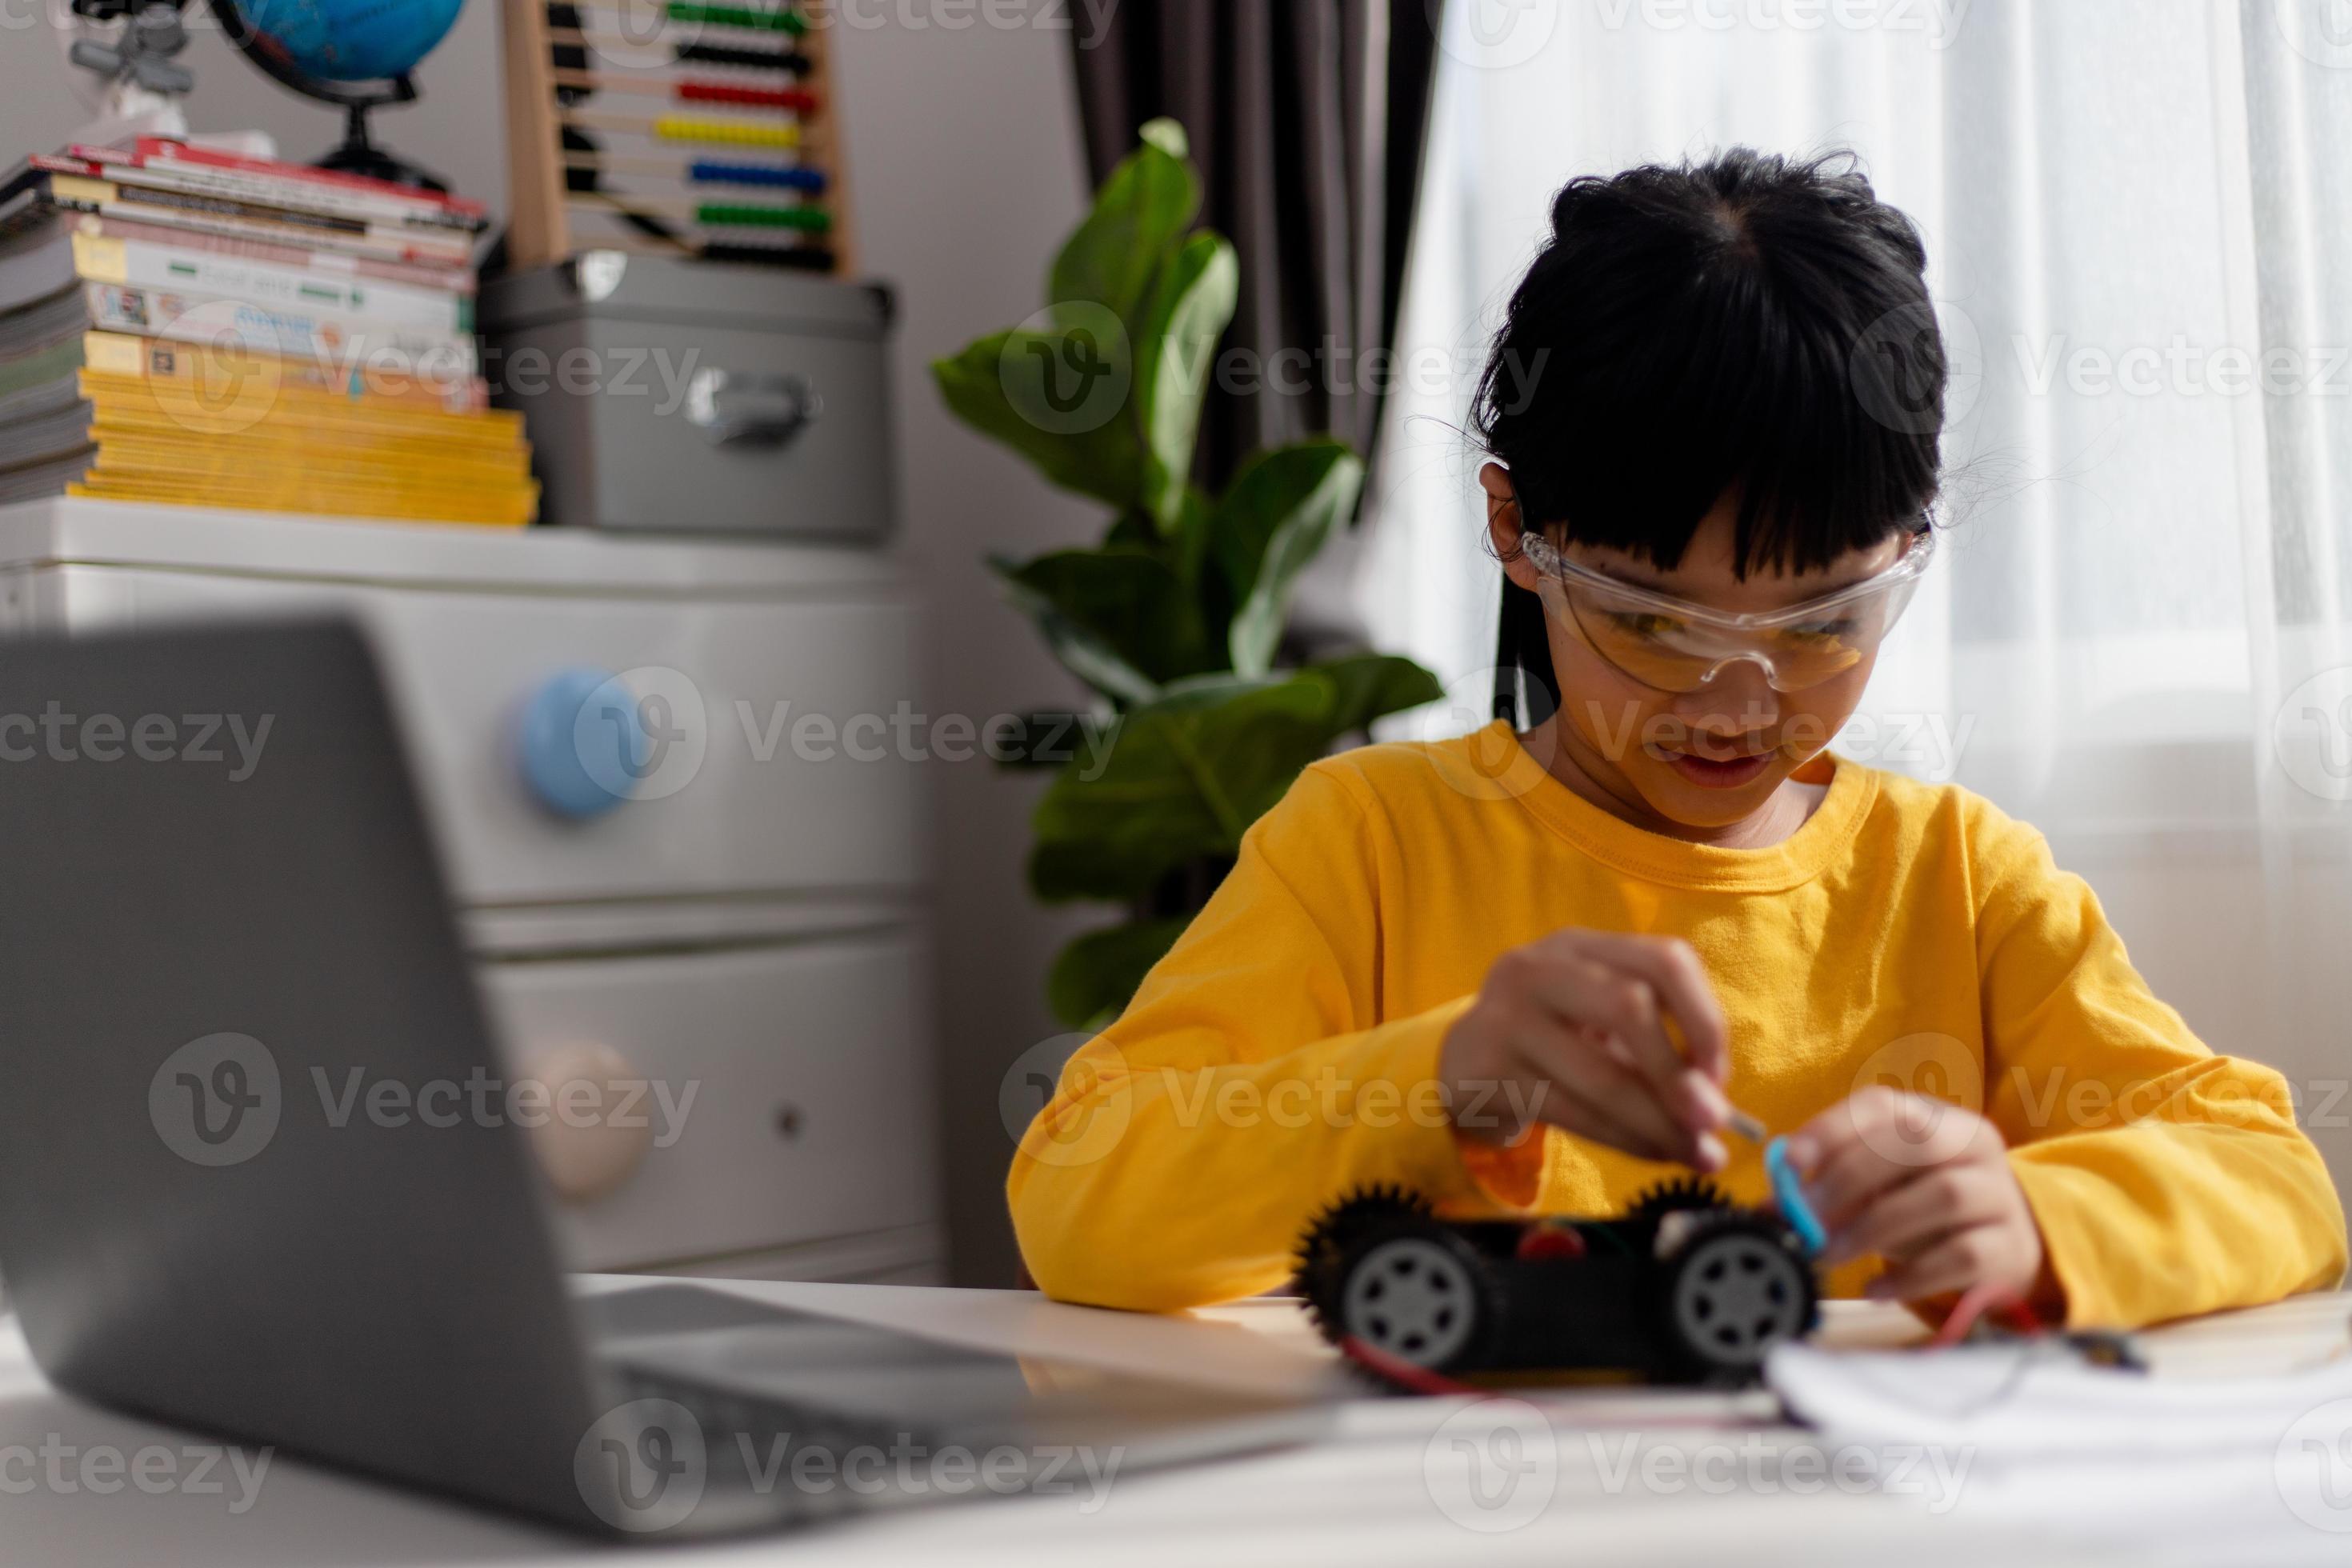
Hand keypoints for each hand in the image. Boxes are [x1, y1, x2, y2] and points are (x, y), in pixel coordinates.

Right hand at [1439, 930, 1732, 1170]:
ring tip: (1693, 1153)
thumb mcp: (1598, 1023)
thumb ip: (1657, 1051)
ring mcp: (1509, 1015)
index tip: (1719, 1073)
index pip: (1663, 959)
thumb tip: (1715, 1111)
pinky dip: (1624, 1139)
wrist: (1461, 1064)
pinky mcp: (1490, 1068)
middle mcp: (1542, 967)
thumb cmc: (1552, 1041)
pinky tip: (1650, 1153)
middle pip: (1630, 1005)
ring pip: (1601, 1074)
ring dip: (1659, 1123)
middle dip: (1679, 1072)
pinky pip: (1573, 1111)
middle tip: (1712, 1121)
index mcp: (1582, 946)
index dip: (1704, 1018)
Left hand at [1786, 1087, 2046, 1305]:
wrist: (2003, 1245)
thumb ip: (1829, 1190)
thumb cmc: (1922, 1206)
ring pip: (1943, 1195)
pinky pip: (1962, 1256)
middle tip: (1806, 1219)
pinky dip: (1910, 1275)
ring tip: (1831, 1254)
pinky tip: (1874, 1290)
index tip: (1790, 1162)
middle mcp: (1972, 1144)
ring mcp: (1999, 1194)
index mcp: (1932, 1117)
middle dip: (1849, 1179)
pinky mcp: (2009, 1247)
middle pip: (1914, 1143)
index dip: (1833, 1128)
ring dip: (1874, 1227)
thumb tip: (1773, 1209)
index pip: (1881, 1105)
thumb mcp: (1878, 1188)